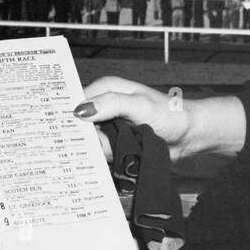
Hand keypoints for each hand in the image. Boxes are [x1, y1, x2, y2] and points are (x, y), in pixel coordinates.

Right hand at [74, 76, 244, 163]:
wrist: (190, 135)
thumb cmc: (170, 114)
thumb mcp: (139, 105)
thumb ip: (111, 104)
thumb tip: (81, 110)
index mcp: (106, 89)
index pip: (76, 101)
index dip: (68, 115)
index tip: (60, 129)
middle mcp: (105, 106)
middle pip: (80, 125)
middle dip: (83, 137)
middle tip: (96, 145)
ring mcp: (110, 126)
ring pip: (90, 142)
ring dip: (98, 150)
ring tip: (115, 151)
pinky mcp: (117, 143)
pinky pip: (102, 153)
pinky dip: (107, 159)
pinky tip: (116, 159)